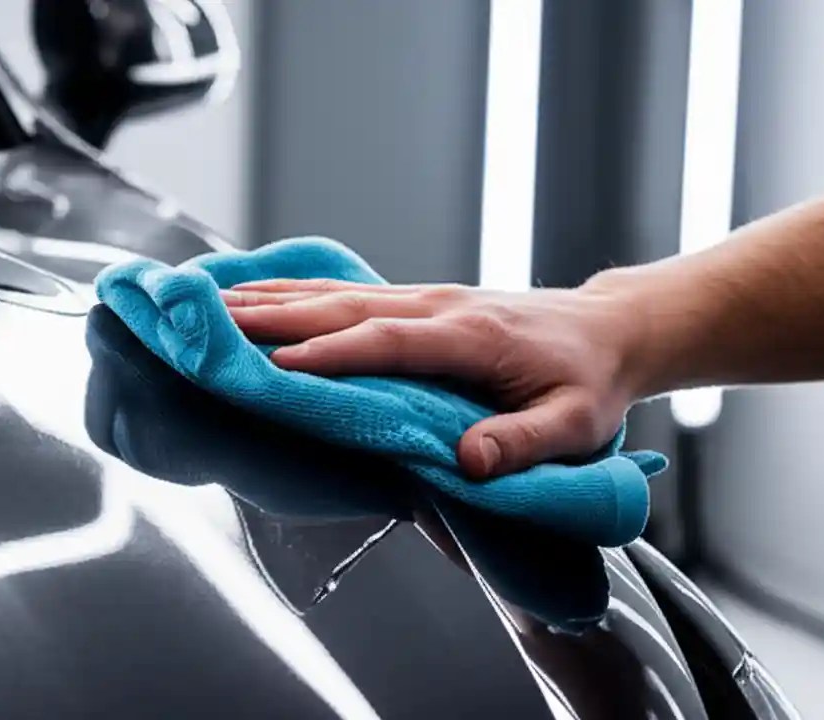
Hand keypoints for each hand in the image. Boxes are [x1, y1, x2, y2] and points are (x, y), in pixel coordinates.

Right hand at [222, 279, 644, 478]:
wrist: (608, 328)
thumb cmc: (590, 381)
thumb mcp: (575, 422)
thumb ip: (522, 442)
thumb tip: (466, 463)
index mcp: (472, 336)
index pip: (388, 341)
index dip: (331, 354)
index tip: (275, 364)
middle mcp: (439, 307)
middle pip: (345, 307)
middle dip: (276, 315)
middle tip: (214, 322)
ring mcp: (426, 297)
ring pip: (338, 294)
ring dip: (275, 297)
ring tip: (217, 302)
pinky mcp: (418, 299)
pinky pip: (348, 291)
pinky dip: (298, 290)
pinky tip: (262, 293)